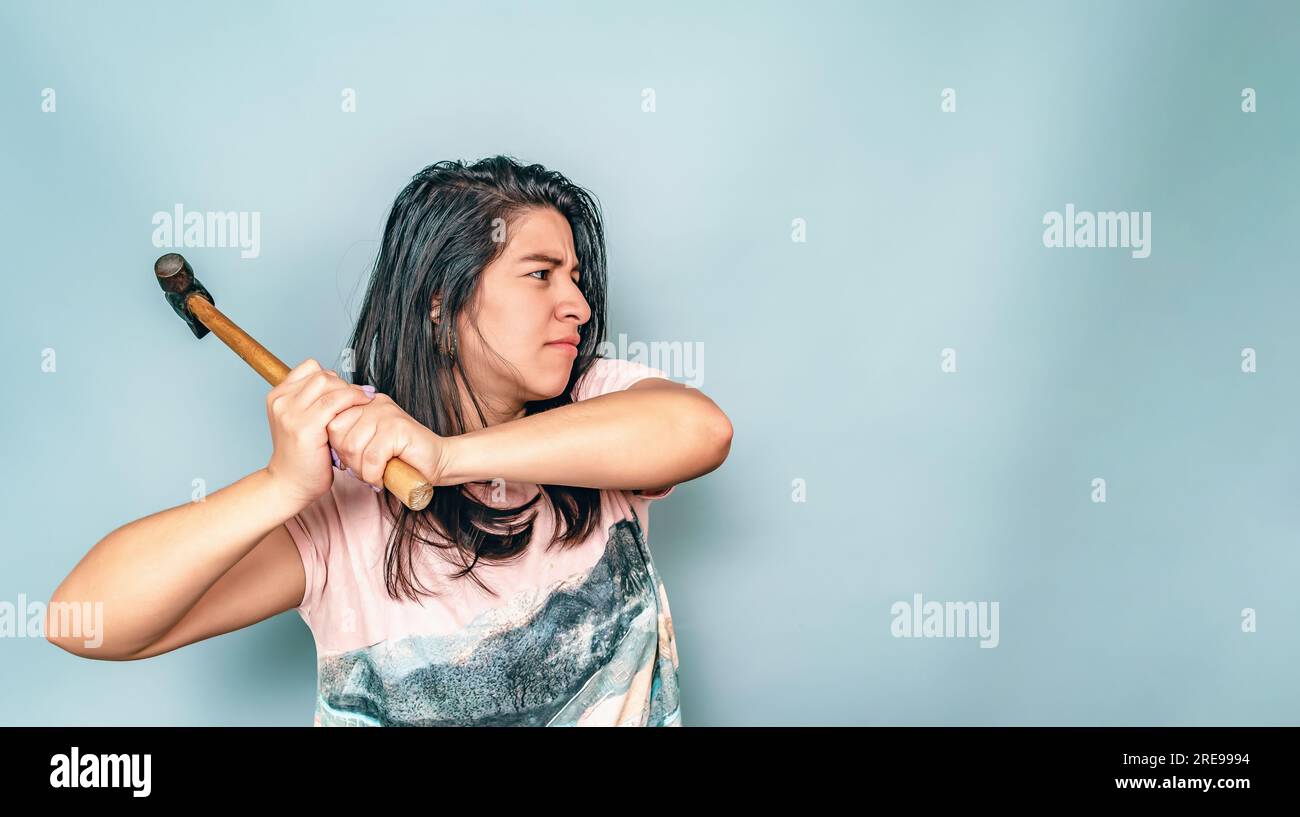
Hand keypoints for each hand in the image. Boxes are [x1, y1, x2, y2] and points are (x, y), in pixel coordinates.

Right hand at [264, 359, 375, 507]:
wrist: (290, 483)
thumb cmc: (302, 455)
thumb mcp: (301, 421)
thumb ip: (313, 401)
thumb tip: (344, 385)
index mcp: (278, 396)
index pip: (310, 368)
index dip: (332, 378)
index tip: (344, 393)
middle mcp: (281, 401)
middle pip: (322, 375)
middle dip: (344, 385)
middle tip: (358, 400)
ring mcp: (290, 413)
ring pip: (329, 383)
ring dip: (351, 392)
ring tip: (363, 403)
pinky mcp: (305, 427)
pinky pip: (335, 402)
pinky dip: (353, 401)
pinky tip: (363, 409)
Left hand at [325, 389, 449, 492]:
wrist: (439, 461)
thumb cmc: (403, 457)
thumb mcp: (369, 445)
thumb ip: (350, 438)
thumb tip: (326, 448)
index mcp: (365, 404)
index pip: (331, 421)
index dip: (337, 447)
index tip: (353, 460)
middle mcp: (374, 404)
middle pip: (339, 434)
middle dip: (348, 460)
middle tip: (364, 470)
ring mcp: (387, 414)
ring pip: (354, 447)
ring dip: (362, 470)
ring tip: (374, 474)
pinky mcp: (398, 428)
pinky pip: (372, 457)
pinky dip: (375, 474)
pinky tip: (383, 478)